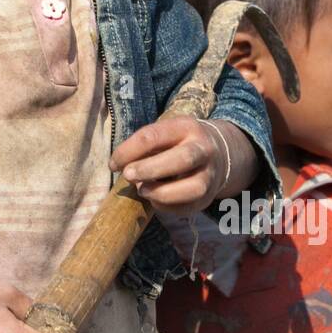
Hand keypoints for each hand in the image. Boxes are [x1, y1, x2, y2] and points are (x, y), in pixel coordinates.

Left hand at [108, 116, 226, 216]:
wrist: (218, 154)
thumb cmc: (177, 144)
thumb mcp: (164, 135)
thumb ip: (143, 147)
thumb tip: (119, 166)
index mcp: (186, 127)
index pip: (153, 136)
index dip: (128, 151)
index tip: (114, 164)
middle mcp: (203, 149)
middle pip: (182, 159)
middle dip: (150, 169)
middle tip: (127, 175)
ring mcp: (209, 174)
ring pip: (193, 187)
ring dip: (162, 192)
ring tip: (142, 191)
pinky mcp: (208, 196)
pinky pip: (188, 206)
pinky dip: (166, 206)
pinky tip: (154, 200)